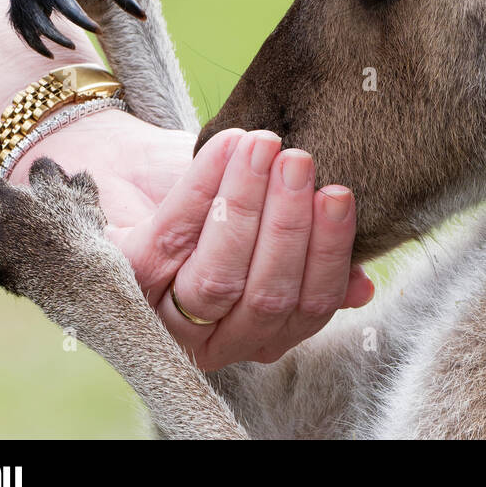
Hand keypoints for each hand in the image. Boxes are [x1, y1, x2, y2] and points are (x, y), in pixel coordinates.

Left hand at [9, 109, 372, 368]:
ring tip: (266, 146)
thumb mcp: (270, 229)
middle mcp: (213, 341)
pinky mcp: (122, 281)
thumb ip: (310, 259)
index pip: (309, 309)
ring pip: (219, 277)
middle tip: (300, 161)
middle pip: (267, 298)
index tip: (339, 195)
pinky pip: (173, 236)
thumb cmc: (210, 200)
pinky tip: (228, 145)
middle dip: (290, 225)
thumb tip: (363, 286)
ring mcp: (163, 318)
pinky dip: (206, 185)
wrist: (125, 170)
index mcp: (260, 333)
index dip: (328, 254)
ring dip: (248, 205)